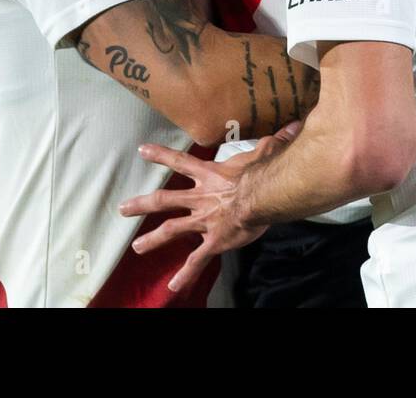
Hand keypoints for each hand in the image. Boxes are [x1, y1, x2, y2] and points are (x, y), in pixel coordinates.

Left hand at [120, 121, 300, 292]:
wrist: (265, 195)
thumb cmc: (266, 172)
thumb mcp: (267, 150)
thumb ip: (274, 140)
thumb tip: (293, 127)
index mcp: (210, 175)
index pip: (180, 162)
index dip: (161, 155)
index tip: (141, 150)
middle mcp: (200, 198)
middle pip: (165, 199)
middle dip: (142, 204)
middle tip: (122, 208)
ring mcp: (204, 221)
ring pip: (172, 230)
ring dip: (152, 239)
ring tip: (137, 246)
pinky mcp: (214, 241)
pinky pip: (197, 260)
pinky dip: (185, 274)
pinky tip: (173, 286)